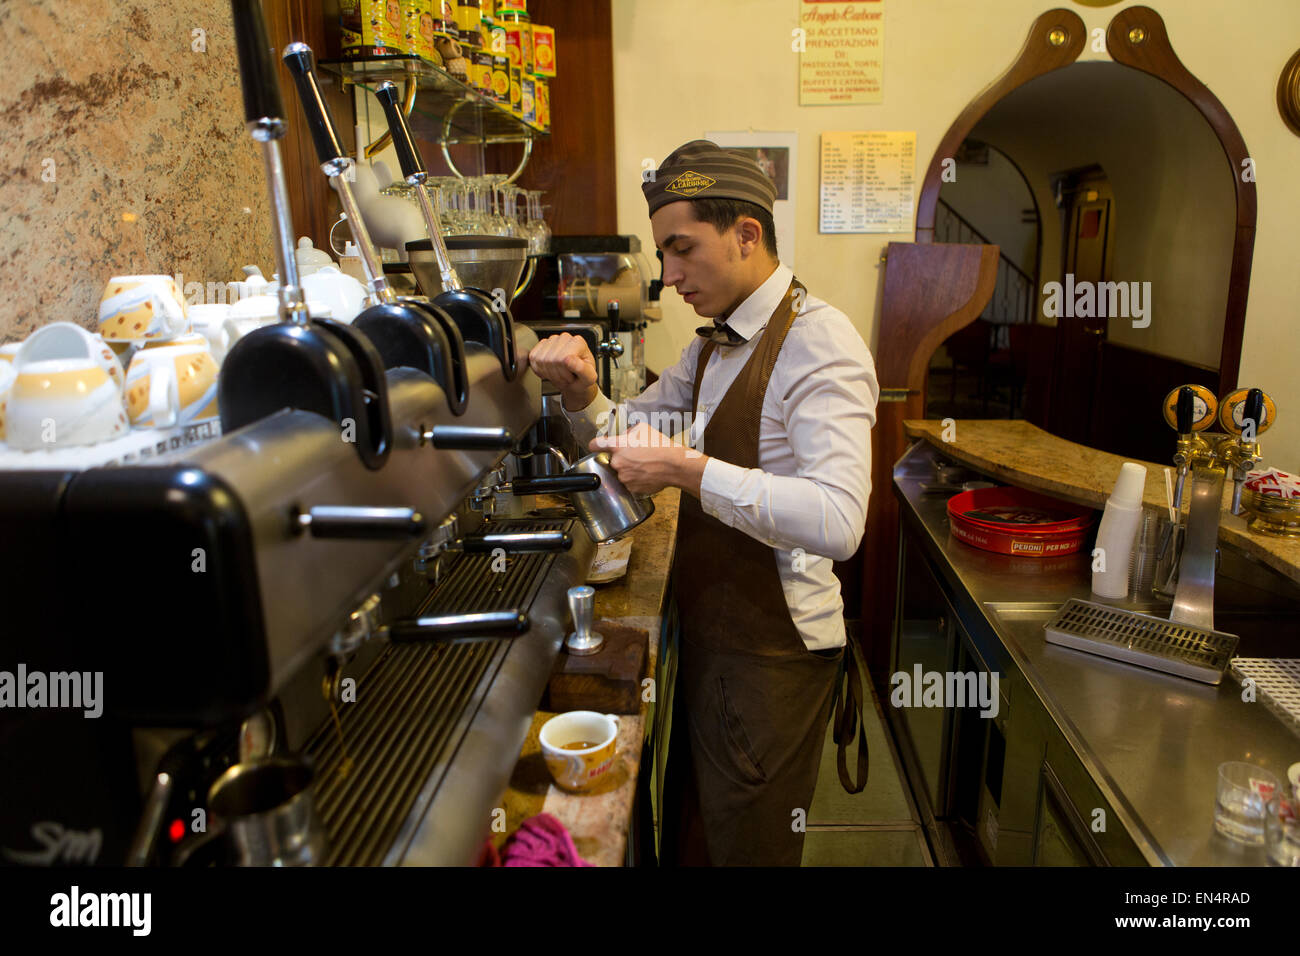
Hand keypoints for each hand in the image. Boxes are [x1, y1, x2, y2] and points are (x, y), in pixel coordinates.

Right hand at [525, 333, 597, 409]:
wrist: (575, 380)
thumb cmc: (582, 378)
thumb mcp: (588, 378)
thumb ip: (582, 369)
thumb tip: (569, 359)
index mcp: (578, 342)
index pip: (562, 359)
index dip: (565, 372)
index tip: (571, 376)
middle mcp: (564, 338)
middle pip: (551, 359)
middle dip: (556, 375)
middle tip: (565, 377)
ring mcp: (551, 340)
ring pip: (541, 360)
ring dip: (548, 373)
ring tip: (558, 374)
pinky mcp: (540, 345)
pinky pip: (533, 358)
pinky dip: (538, 369)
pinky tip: (549, 370)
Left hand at [590, 423, 708, 497]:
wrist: (673, 465)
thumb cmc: (660, 446)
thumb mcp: (643, 428)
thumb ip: (628, 432)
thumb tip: (625, 435)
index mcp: (617, 446)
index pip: (595, 444)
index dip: (595, 445)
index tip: (596, 446)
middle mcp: (617, 462)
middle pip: (612, 460)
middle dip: (621, 459)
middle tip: (636, 456)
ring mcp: (623, 477)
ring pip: (621, 473)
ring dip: (629, 470)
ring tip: (644, 465)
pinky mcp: (631, 488)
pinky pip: (629, 483)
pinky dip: (636, 480)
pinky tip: (646, 474)